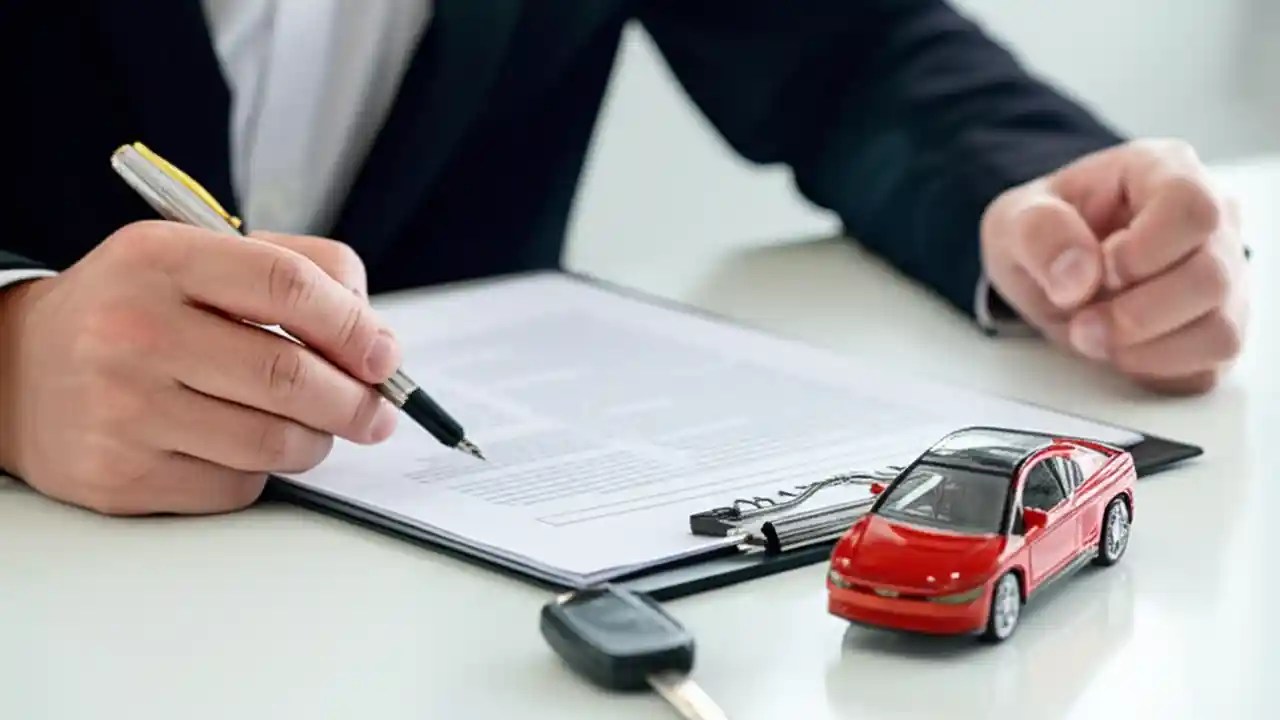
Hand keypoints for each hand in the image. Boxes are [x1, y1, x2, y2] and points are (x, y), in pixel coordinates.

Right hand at [0, 222, 400, 514]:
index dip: (354, 326)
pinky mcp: (121, 477)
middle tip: (376, 412)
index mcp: (161, 258)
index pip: (287, 284)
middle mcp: (133, 330)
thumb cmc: (135, 310)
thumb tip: (376, 341)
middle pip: (290, 376)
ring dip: (315, 440)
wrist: (16, 371)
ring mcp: (122, 409)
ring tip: (312, 427)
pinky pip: (237, 487)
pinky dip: (262, 473)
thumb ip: (298, 273)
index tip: (383, 356)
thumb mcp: (198, 258)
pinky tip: (243, 448)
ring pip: (274, 442)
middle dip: (355, 401)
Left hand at [980, 139, 1248, 393]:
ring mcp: (1222, 279)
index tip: (1099, 272)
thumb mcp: (1015, 220)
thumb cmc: (1046, 232)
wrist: (1052, 268)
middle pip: (1210, 277)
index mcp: (1164, 172)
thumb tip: (1078, 276)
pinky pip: (1207, 367)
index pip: (1192, 207)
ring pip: (1220, 331)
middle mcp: (1210, 224)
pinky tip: (1120, 352)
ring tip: (1095, 338)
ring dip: (1147, 349)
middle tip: (1081, 325)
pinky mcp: (1215, 329)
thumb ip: (1039, 233)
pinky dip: (1155, 372)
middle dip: (1134, 315)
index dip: (1144, 251)